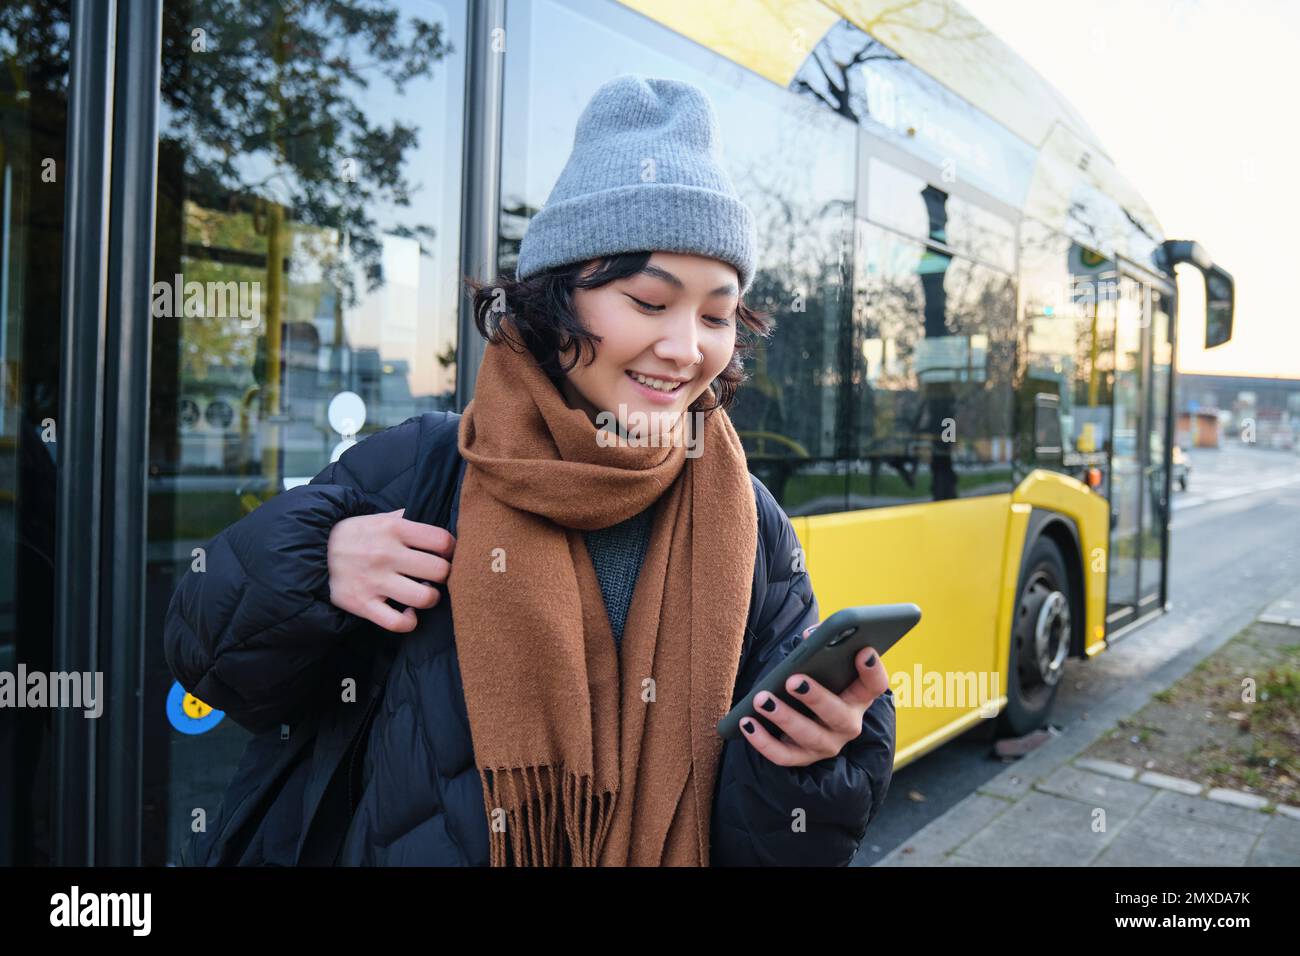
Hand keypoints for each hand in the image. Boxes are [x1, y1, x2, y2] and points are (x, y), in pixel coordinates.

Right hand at [326, 508, 454, 632]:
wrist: (308, 552)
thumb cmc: (351, 535)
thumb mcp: (377, 517)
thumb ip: (406, 518)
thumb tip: (436, 518)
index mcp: (393, 528)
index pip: (442, 540)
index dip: (451, 549)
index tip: (446, 554)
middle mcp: (385, 554)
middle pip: (440, 571)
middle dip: (444, 575)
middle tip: (435, 575)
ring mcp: (374, 581)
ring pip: (425, 598)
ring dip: (430, 598)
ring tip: (423, 592)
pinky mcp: (362, 604)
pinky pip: (399, 623)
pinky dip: (408, 621)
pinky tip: (406, 611)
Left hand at [738, 621, 889, 766]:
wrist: (801, 711)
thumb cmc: (815, 679)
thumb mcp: (821, 663)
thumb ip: (820, 646)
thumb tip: (811, 637)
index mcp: (859, 696)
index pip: (876, 685)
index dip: (873, 670)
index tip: (863, 651)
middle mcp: (848, 724)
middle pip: (838, 715)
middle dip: (816, 697)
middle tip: (793, 680)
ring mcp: (827, 745)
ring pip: (808, 736)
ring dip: (784, 717)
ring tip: (761, 699)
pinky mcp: (802, 758)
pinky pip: (783, 755)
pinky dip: (763, 741)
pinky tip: (746, 722)